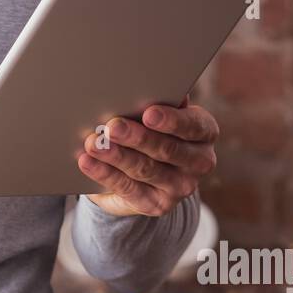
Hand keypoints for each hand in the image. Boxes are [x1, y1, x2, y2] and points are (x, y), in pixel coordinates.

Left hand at [78, 97, 218, 217]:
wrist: (151, 178)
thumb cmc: (155, 134)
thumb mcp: (162, 118)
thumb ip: (161, 104)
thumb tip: (151, 87)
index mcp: (205, 133)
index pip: (192, 126)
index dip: (171, 120)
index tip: (148, 113)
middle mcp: (199, 163)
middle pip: (166, 149)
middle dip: (136, 138)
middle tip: (112, 126)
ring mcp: (179, 187)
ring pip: (145, 169)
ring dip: (116, 155)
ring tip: (94, 143)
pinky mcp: (156, 205)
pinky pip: (128, 188)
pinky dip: (105, 173)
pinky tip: (87, 162)